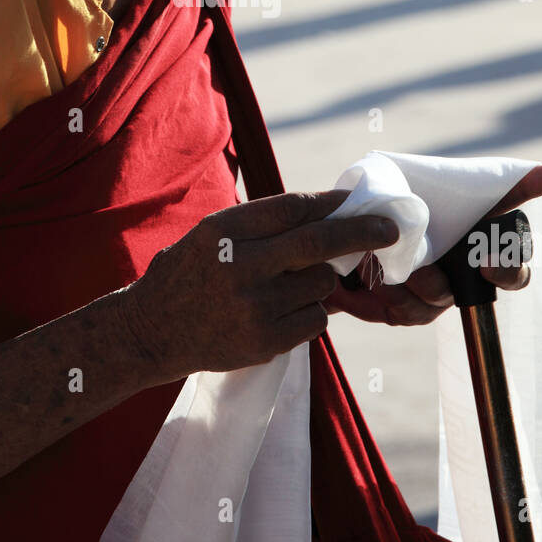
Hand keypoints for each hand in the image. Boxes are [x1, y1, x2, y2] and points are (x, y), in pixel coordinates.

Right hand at [121, 190, 399, 379]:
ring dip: (320, 280)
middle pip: (317, 242)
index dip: (330, 202)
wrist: (152, 331)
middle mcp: (239, 265)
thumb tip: (328, 210)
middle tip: (389, 228)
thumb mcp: (212, 234)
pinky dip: (311, 313)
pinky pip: (315, 319)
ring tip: (288, 286)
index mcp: (224, 231)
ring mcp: (253, 306)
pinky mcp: (265, 341)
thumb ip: (261, 222)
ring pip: (321, 284)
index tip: (356, 200)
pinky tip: (281, 312)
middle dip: (361, 232)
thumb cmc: (190, 273)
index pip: (291, 207)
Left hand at [325, 164, 541, 325]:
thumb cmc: (415, 199)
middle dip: (438, 284)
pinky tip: (367, 280)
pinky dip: (382, 296)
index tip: (486, 263)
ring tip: (380, 269)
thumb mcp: (456, 186)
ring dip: (406, 288)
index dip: (506, 271)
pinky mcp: (402, 309)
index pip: (513, 272)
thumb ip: (506, 184)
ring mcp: (433, 296)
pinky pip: (399, 313)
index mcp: (480, 250)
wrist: (353, 220)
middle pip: (467, 295)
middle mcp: (461, 277)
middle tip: (416, 271)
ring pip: (430, 305)